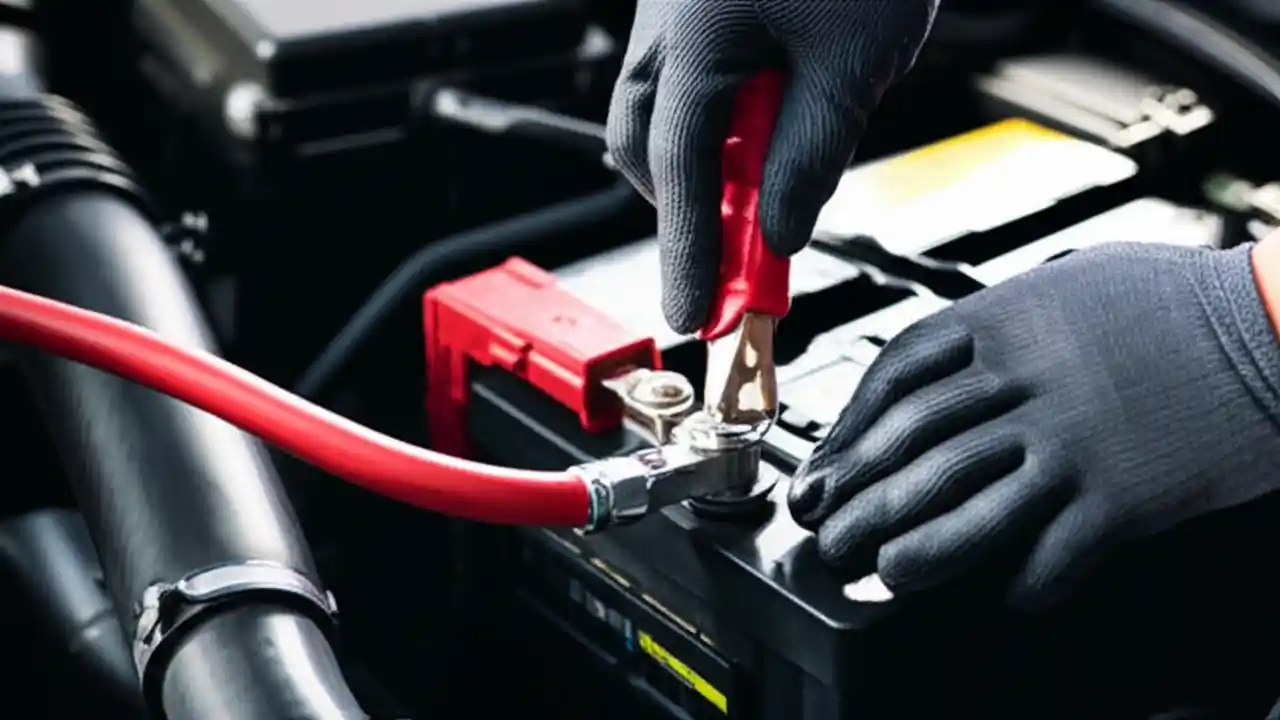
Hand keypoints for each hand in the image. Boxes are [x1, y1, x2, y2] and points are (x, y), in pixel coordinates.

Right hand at [606, 0, 937, 332]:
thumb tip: (779, 232)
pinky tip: (761, 124)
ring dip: (696, 165)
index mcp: (698, 39)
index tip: (692, 313)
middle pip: (644, 148)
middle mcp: (666, 25)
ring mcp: (669, 10)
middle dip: (683, 209)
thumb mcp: (854, 63)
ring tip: (761, 187)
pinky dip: (710, 122)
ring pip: (653, 114)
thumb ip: (810, 156)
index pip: (682, 172)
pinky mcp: (689, 3)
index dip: (689, 251)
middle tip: (736, 257)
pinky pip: (678, 80)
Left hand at [787, 242, 1279, 606]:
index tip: (827, 467)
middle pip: (913, 450)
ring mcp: (1070, 443)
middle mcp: (1025, 385)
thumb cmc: (1172, 302)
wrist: (1268, 324)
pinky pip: (1052, 554)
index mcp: (1004, 324)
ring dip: (912, 548)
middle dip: (858, 499)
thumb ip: (996, 322)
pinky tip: (1004, 595)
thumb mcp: (1065, 285)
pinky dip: (1021, 582)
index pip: (895, 379)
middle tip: (827, 530)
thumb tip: (938, 365)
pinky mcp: (1120, 496)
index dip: (850, 431)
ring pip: (963, 509)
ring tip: (881, 569)